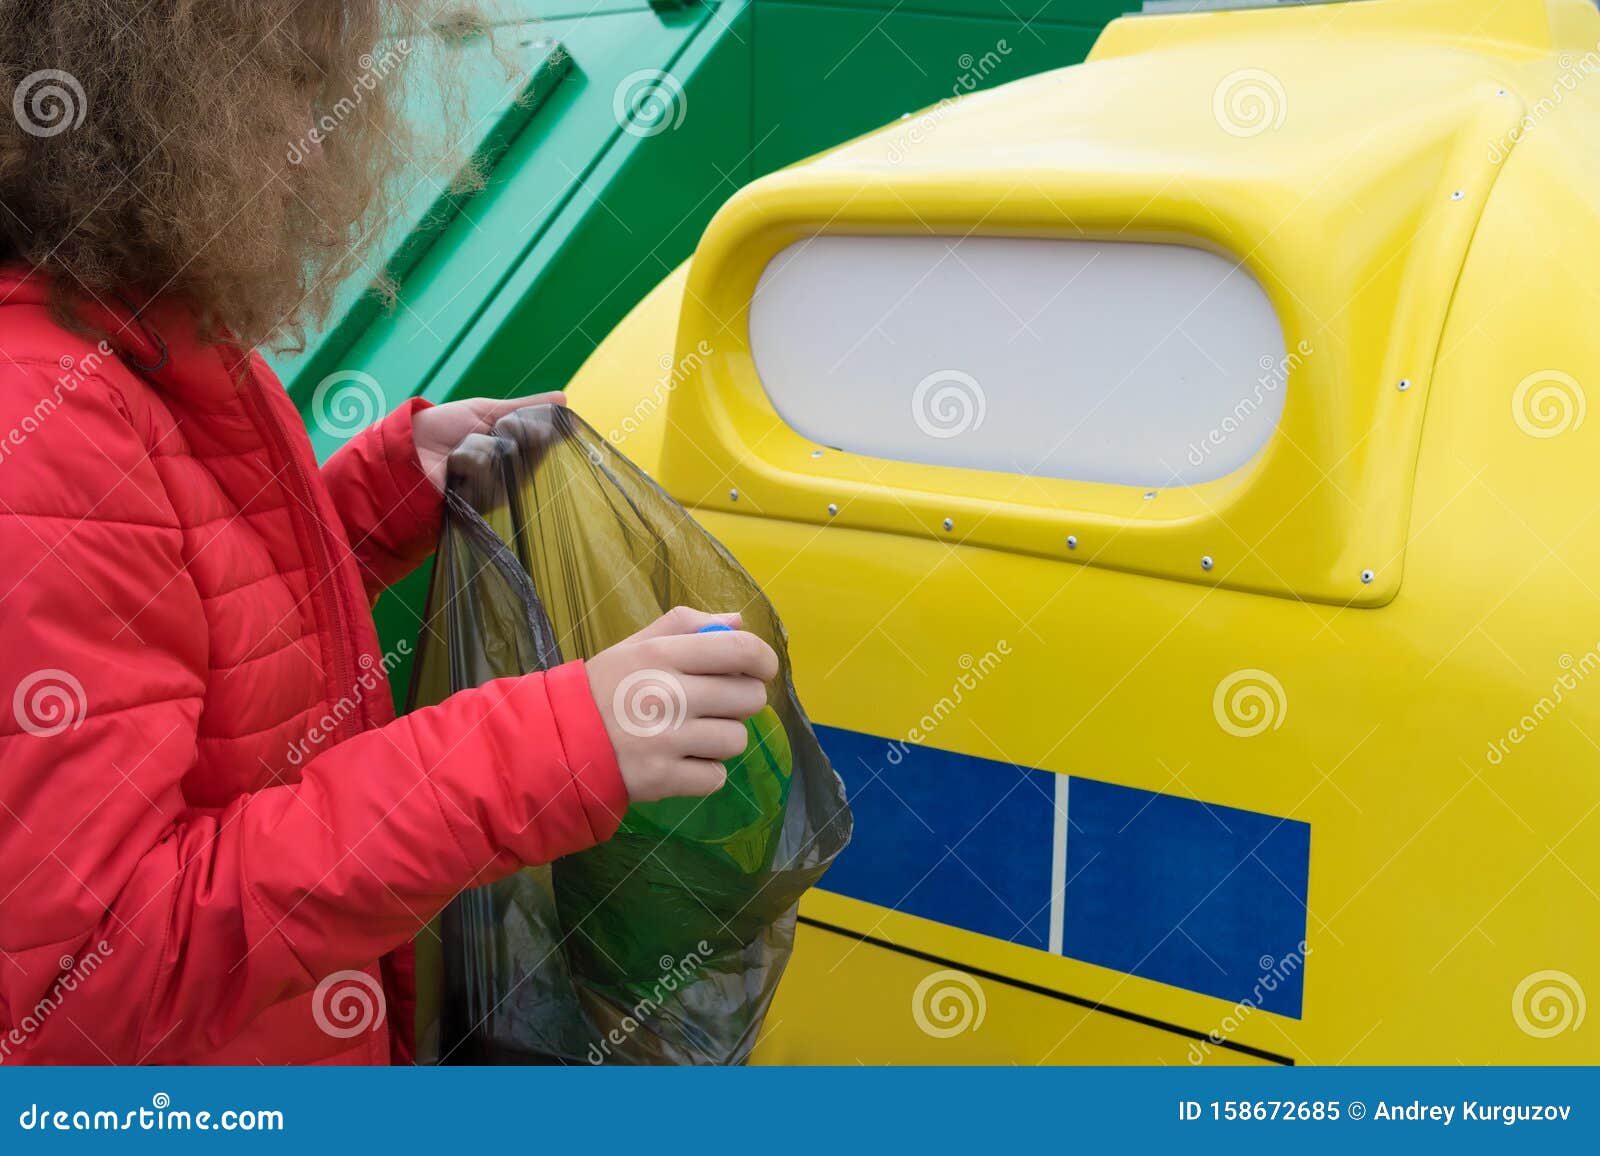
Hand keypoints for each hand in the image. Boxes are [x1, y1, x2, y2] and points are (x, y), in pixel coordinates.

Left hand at [413, 392, 565, 491]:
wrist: (403, 449)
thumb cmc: (440, 429)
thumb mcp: (485, 411)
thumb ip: (524, 408)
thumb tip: (563, 398)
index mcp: (512, 453)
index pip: (543, 444)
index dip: (540, 430)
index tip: (532, 421)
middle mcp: (508, 476)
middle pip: (532, 456)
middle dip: (511, 435)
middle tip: (491, 430)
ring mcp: (495, 493)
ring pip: (511, 465)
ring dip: (483, 448)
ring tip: (460, 449)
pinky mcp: (481, 505)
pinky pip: (490, 477)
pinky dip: (471, 462)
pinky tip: (454, 465)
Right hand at [585, 607, 779, 801]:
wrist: (556, 741)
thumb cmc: (602, 688)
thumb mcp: (635, 645)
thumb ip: (686, 626)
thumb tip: (737, 622)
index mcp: (664, 655)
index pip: (742, 651)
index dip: (764, 661)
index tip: (760, 670)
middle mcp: (669, 695)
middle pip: (749, 698)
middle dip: (742, 701)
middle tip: (717, 704)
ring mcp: (667, 740)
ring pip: (737, 740)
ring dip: (722, 739)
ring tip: (692, 735)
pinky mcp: (662, 780)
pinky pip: (716, 777)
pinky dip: (705, 773)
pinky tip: (681, 762)